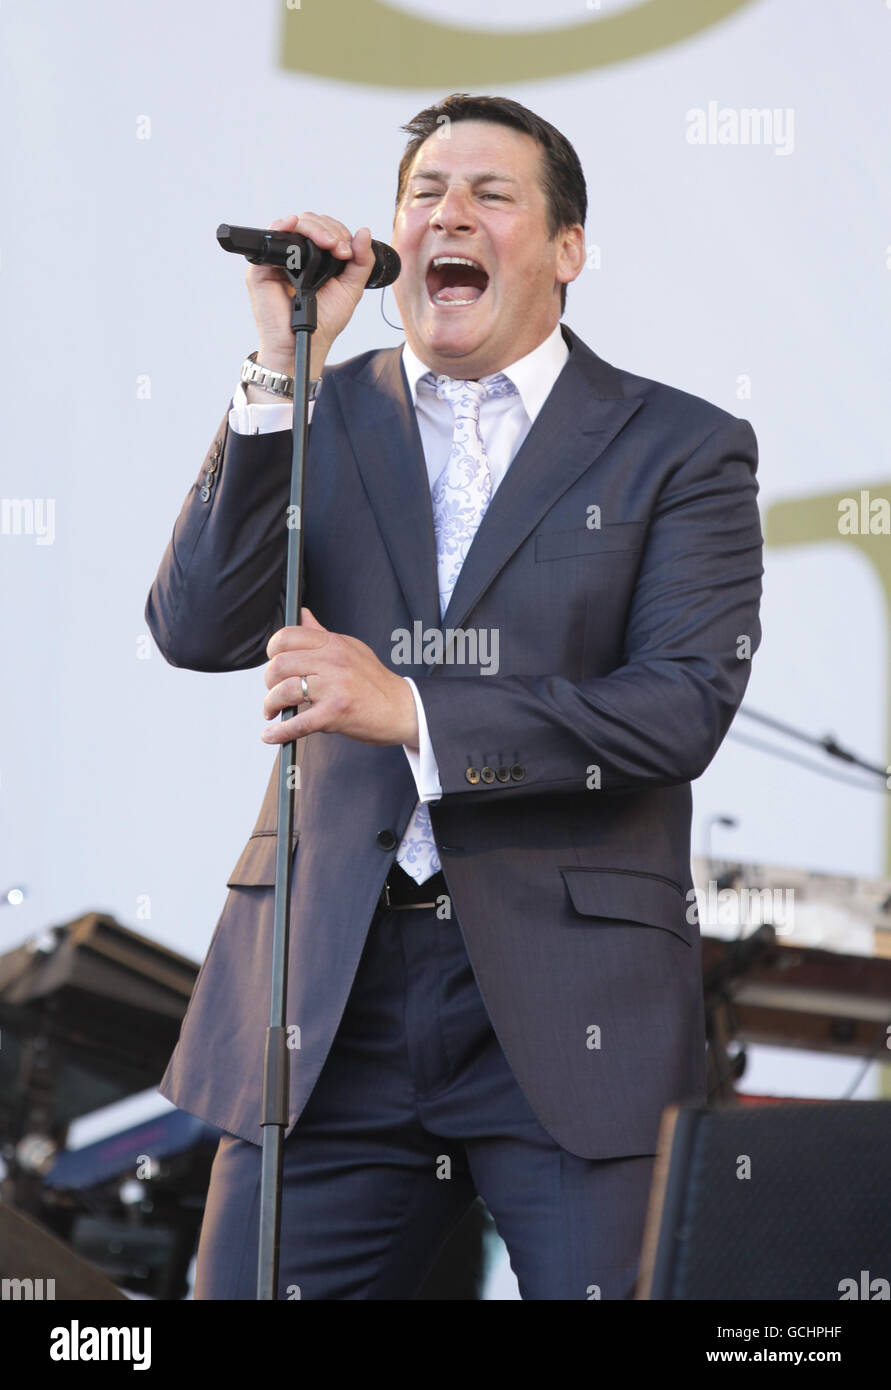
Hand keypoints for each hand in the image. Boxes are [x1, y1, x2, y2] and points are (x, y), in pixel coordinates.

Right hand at [245, 214, 375, 376]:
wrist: (305, 344)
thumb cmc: (324, 322)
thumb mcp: (351, 288)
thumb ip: (361, 262)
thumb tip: (364, 232)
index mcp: (316, 259)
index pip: (324, 229)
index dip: (337, 231)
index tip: (347, 250)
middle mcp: (296, 256)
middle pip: (309, 222)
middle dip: (329, 228)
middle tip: (340, 248)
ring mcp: (278, 261)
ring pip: (293, 224)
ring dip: (314, 227)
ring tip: (329, 243)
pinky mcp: (261, 268)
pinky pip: (270, 238)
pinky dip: (282, 226)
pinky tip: (293, 227)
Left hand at [261, 608, 419, 747]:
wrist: (403, 709)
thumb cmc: (375, 682)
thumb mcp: (351, 648)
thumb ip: (321, 634)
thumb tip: (302, 614)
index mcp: (334, 643)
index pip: (287, 636)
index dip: (272, 651)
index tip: (273, 664)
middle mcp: (333, 661)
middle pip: (280, 665)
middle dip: (269, 681)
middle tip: (273, 691)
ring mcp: (334, 687)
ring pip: (284, 691)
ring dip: (271, 705)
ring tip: (273, 711)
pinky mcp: (335, 713)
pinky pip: (297, 723)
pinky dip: (279, 732)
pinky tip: (271, 735)